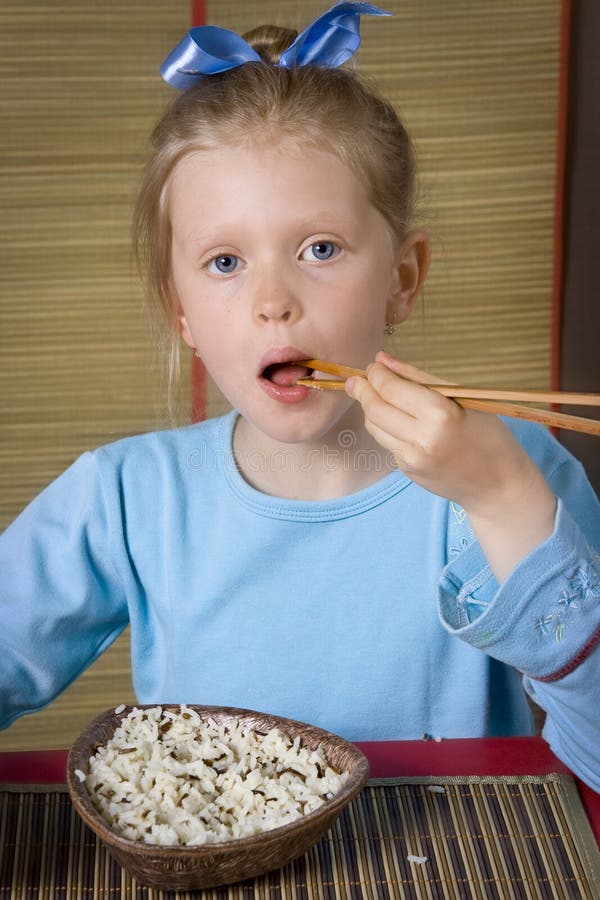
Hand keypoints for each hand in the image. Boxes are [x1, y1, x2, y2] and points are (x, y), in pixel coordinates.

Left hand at [346, 351, 556, 580]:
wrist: (498, 485)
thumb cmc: (489, 435)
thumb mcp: (463, 398)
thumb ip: (420, 378)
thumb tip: (384, 360)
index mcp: (440, 415)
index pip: (391, 389)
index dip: (377, 374)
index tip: (375, 364)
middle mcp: (421, 439)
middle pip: (374, 409)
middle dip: (363, 390)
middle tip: (359, 379)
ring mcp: (411, 459)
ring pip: (374, 427)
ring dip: (370, 408)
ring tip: (374, 395)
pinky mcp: (408, 471)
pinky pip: (387, 442)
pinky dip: (386, 427)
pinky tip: (397, 420)